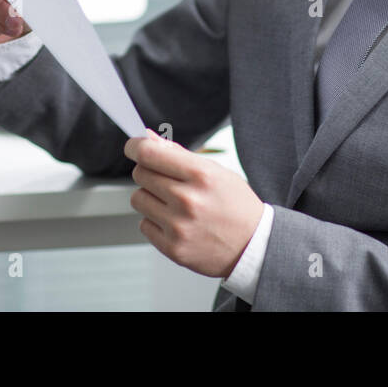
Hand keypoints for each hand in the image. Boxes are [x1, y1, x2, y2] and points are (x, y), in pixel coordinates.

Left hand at [124, 129, 264, 277]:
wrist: (253, 246)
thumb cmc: (236, 205)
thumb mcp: (215, 171)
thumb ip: (178, 154)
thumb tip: (148, 138)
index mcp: (201, 175)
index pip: (149, 154)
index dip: (135, 147)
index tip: (133, 146)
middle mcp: (188, 200)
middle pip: (140, 174)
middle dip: (148, 171)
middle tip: (165, 178)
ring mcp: (179, 227)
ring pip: (138, 199)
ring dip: (150, 197)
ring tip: (172, 203)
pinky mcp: (173, 248)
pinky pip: (144, 224)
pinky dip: (155, 221)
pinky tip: (175, 221)